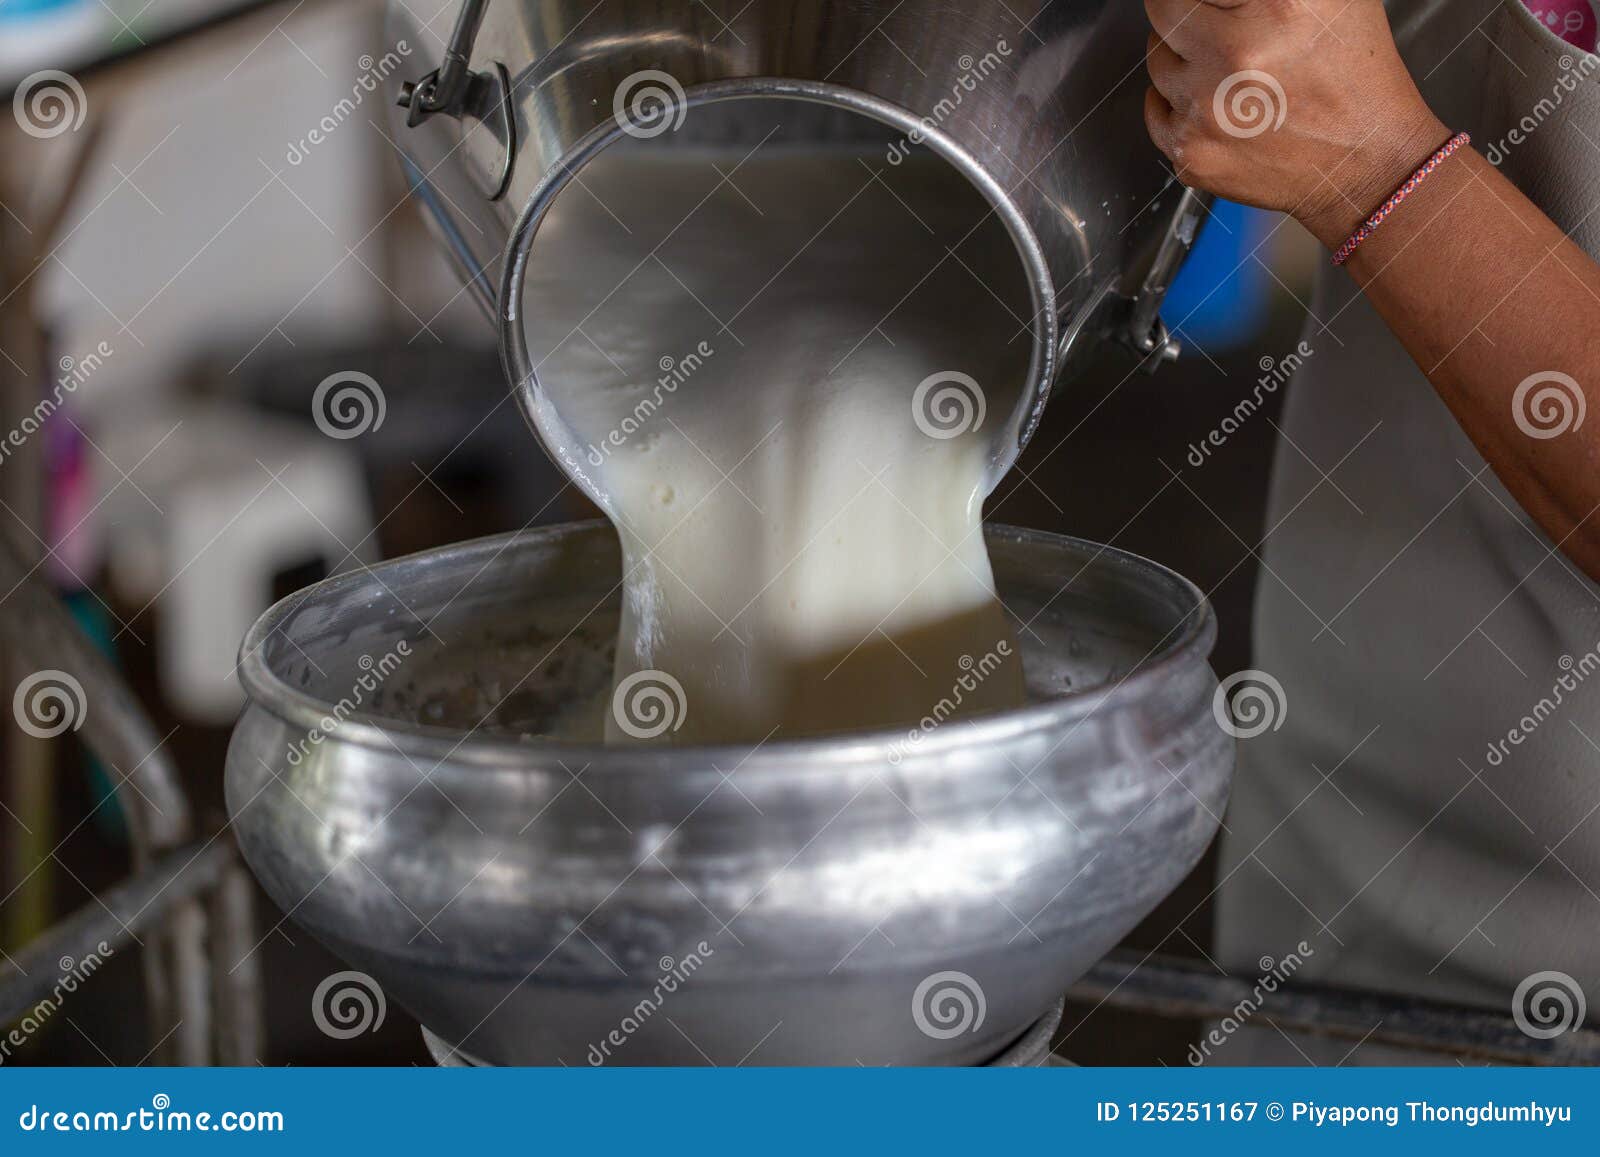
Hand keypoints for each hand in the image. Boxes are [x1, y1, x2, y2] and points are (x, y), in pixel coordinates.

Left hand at [1143, 0, 1450, 248]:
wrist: (1365, 160)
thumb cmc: (1353, 75)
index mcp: (1273, 7)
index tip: (1207, 7)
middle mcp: (1234, 56)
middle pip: (1164, 16)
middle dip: (1185, 18)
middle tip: (1216, 29)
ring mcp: (1205, 110)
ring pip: (1158, 65)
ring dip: (1184, 61)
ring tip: (1229, 71)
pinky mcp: (1191, 153)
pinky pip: (1156, 114)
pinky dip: (1176, 106)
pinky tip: (1214, 104)